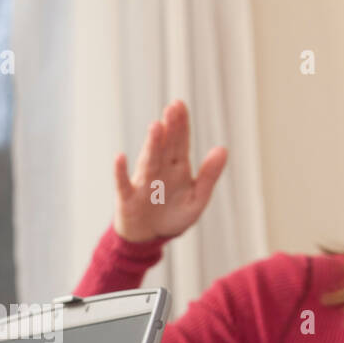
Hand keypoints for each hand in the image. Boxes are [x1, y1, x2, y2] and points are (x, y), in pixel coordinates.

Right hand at [114, 99, 227, 242]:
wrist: (150, 238)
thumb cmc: (173, 216)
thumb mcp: (197, 199)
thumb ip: (209, 175)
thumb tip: (223, 149)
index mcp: (177, 168)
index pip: (180, 142)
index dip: (181, 124)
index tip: (180, 104)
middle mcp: (159, 170)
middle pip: (165, 146)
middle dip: (169, 128)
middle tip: (172, 108)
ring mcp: (142, 182)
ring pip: (148, 160)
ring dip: (152, 145)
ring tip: (157, 127)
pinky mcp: (128, 198)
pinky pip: (123, 183)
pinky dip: (120, 172)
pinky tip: (120, 157)